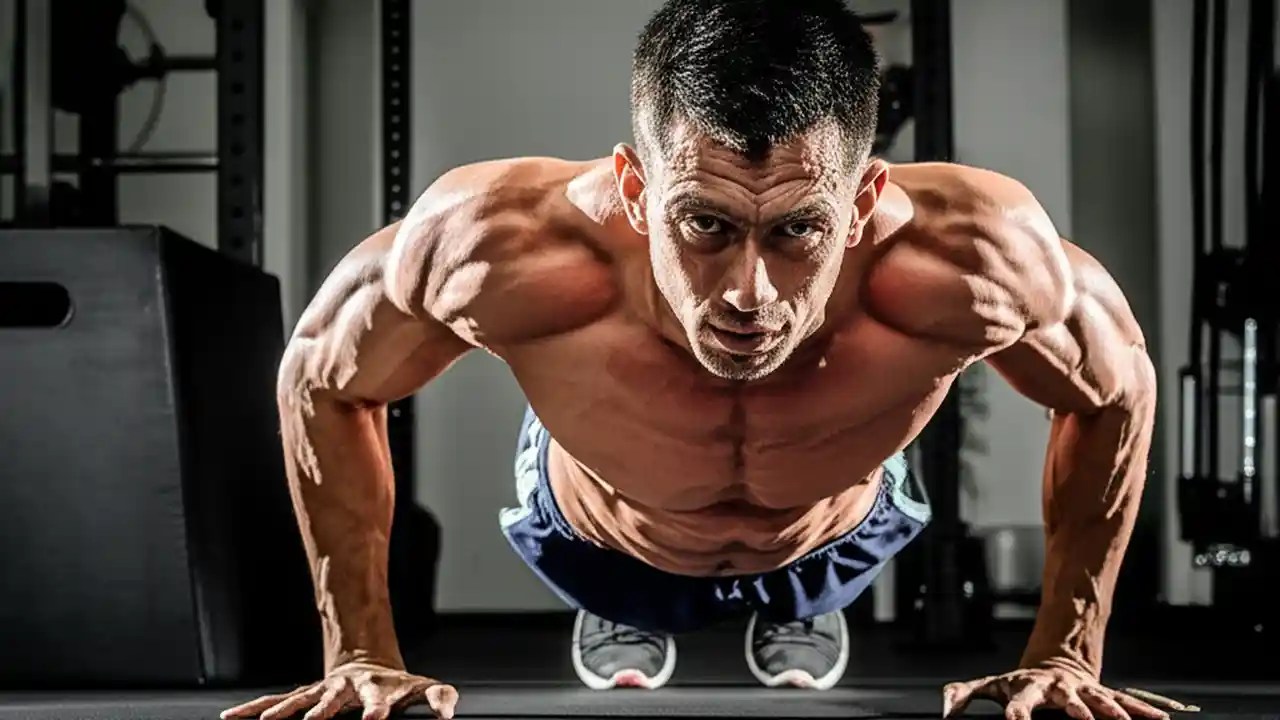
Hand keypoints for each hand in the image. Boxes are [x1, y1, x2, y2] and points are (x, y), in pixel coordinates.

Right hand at [219, 662, 458, 719]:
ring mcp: (322, 692)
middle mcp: (345, 689)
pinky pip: (276, 702)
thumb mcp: (424, 689)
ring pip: (298, 701)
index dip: (377, 710)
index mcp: (375, 689)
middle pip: (332, 700)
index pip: (377, 701)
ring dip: (282, 711)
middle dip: (323, 710)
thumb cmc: (400, 687)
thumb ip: (441, 698)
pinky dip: (255, 709)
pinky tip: (232, 717)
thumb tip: (450, 713)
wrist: (370, 666)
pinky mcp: (305, 696)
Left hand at [943, 665, 1185, 719]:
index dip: (1017, 714)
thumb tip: (943, 710)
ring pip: (1100, 701)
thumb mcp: (991, 685)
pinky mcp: (1103, 694)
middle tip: (1083, 719)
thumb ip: (963, 694)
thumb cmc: (1018, 682)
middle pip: (1067, 701)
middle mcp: (1058, 689)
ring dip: (1113, 713)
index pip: (1020, 703)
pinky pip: (1125, 703)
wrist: (1054, 660)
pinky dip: (1142, 711)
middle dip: (1075, 711)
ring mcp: (1082, 691)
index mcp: (1028, 688)